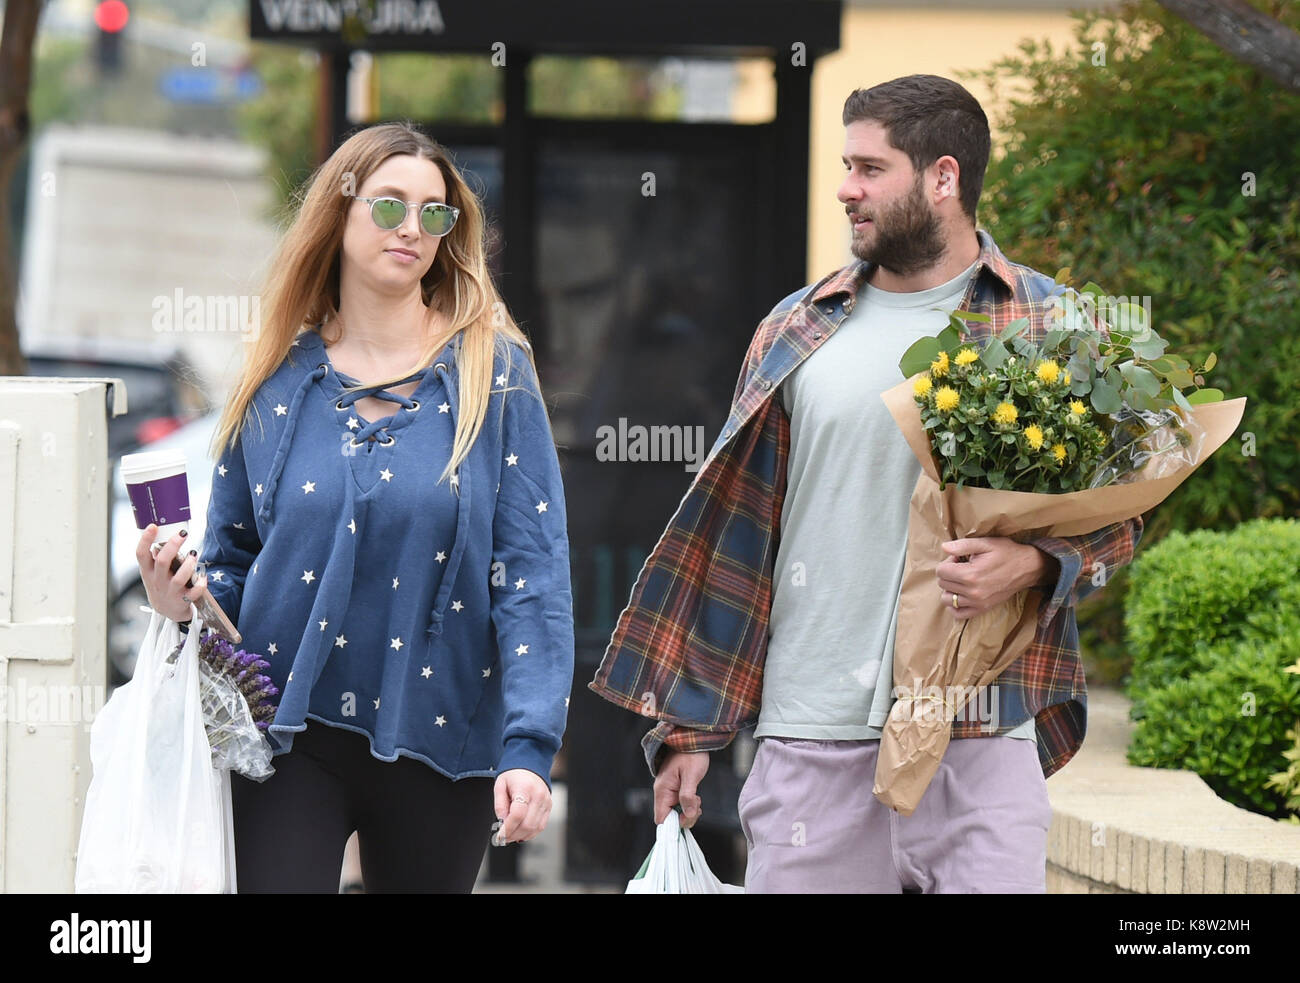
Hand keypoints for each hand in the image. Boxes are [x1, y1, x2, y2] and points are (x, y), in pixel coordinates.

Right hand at [135, 524, 202, 623]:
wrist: (166, 611)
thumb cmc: (161, 584)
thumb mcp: (153, 572)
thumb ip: (157, 556)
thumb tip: (164, 535)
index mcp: (148, 571)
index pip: (141, 555)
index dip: (145, 540)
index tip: (153, 526)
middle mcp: (157, 581)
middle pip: (162, 562)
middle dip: (173, 546)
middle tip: (183, 534)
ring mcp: (170, 592)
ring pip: (179, 578)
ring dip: (188, 565)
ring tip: (194, 554)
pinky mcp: (183, 600)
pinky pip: (194, 592)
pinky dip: (200, 583)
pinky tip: (203, 576)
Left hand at [493, 769, 550, 843]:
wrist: (530, 765)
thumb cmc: (514, 774)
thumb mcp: (500, 785)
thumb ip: (499, 804)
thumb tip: (502, 821)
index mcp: (525, 788)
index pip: (518, 814)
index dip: (508, 828)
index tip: (500, 835)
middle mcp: (538, 796)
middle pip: (527, 824)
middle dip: (513, 834)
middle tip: (503, 837)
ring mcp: (546, 802)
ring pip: (535, 828)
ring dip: (521, 835)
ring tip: (511, 835)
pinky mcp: (549, 807)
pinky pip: (541, 826)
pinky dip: (530, 833)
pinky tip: (521, 832)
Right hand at [653, 750, 709, 828]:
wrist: (692, 738)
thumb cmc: (691, 754)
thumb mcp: (691, 775)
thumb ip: (688, 796)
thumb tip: (688, 815)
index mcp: (662, 790)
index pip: (661, 819)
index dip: (674, 824)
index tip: (689, 817)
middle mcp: (662, 792)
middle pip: (668, 818)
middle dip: (684, 817)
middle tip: (697, 806)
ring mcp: (668, 791)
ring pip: (675, 812)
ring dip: (688, 811)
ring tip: (697, 798)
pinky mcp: (674, 789)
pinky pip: (678, 805)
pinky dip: (688, 805)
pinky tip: (695, 797)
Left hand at [936, 537, 1051, 619]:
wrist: (1027, 568)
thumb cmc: (1006, 553)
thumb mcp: (985, 543)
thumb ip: (962, 545)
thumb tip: (943, 547)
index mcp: (971, 574)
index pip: (941, 571)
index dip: (948, 561)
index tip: (959, 558)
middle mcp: (973, 592)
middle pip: (942, 584)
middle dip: (948, 573)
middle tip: (962, 566)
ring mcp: (978, 603)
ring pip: (947, 599)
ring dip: (950, 588)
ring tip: (962, 580)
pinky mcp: (983, 609)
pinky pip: (958, 614)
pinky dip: (954, 606)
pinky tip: (959, 594)